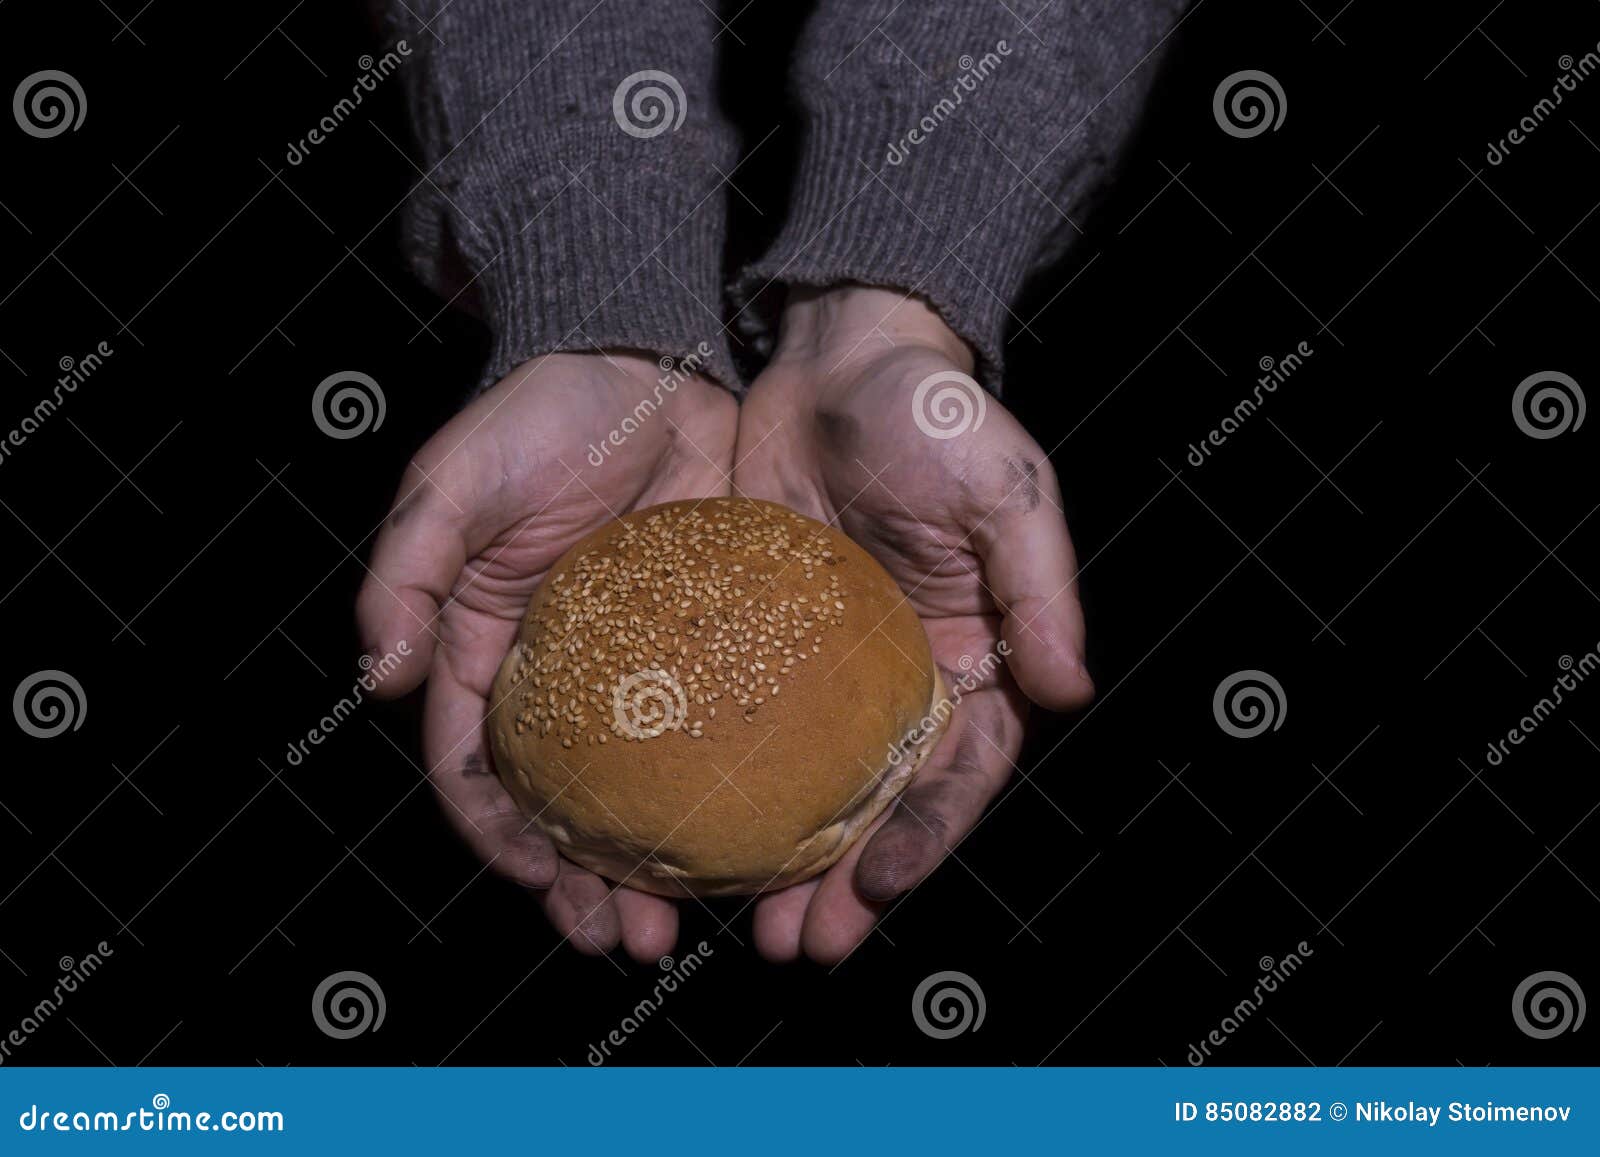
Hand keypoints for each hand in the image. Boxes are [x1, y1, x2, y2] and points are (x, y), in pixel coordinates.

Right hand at [357, 350, 735, 959]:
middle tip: (626, 939)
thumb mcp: (457, 480)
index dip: (498, 837)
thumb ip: (409, 570)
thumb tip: (372, 675)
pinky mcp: (718, 651)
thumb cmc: (542, 416)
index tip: (537, 883)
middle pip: (567, 806)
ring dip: (659, 865)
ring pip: (647, 792)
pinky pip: (724, 737)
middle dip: (586, 883)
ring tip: (688, 923)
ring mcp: (645, 672)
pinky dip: (733, 795)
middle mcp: (566, 680)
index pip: (477, 770)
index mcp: (488, 652)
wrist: (656, 365)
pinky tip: (764, 840)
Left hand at [733, 286, 1092, 963]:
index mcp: (972, 657)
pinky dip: (724, 787)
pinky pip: (742, 729)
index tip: (877, 887)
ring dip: (783, 861)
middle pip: (878, 804)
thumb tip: (1069, 688)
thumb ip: (1041, 585)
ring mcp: (827, 670)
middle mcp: (901, 680)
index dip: (926, 837)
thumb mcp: (1004, 486)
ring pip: (808, 787)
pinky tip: (686, 833)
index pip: (958, 772)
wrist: (835, 358)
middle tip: (798, 944)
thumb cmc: (932, 414)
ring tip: (746, 926)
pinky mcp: (758, 645)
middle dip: (845, 881)